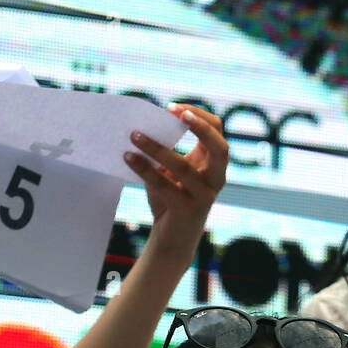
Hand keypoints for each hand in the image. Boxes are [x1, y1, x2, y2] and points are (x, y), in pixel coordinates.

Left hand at [123, 104, 227, 260]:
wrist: (172, 239)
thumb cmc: (171, 200)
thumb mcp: (172, 170)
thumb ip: (167, 150)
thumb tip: (143, 125)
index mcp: (213, 164)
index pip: (217, 130)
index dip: (199, 115)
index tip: (172, 108)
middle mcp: (216, 179)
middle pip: (220, 147)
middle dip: (200, 127)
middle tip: (174, 113)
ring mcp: (204, 196)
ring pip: (184, 167)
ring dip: (156, 148)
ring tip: (134, 135)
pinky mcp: (187, 210)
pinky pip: (164, 185)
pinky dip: (144, 168)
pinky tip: (127, 157)